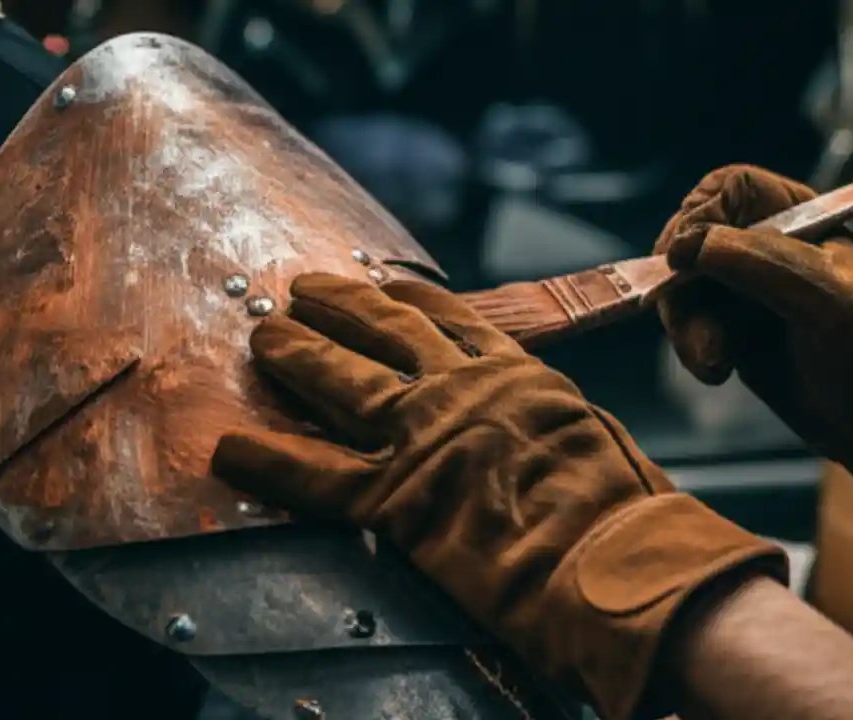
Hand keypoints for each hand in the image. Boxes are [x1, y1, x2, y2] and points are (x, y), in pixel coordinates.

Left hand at [212, 273, 783, 719]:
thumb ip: (552, 420)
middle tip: (299, 291)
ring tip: (261, 337)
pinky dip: (268, 460)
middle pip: (383, 335)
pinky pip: (314, 475)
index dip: (406, 299)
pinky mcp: (393, 497)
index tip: (381, 284)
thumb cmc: (624, 511)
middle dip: (336, 308)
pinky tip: (229, 446)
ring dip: (296, 356)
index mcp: (514, 374)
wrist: (614, 561)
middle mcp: (460, 390)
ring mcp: (422, 437)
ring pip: (341, 384)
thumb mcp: (597, 437)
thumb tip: (543, 426)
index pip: (448, 320)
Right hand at [654, 165, 852, 535]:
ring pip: (680, 289)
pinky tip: (717, 370)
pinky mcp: (729, 328)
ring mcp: (742, 287)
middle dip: (683, 287)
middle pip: (689, 241)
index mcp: (796, 216)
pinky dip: (691, 349)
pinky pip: (687, 326)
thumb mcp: (820, 295)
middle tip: (693, 326)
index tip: (683, 259)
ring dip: (685, 327)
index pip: (727, 190)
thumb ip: (755, 261)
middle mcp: (762, 245)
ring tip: (714, 361)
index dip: (697, 217)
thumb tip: (684, 247)